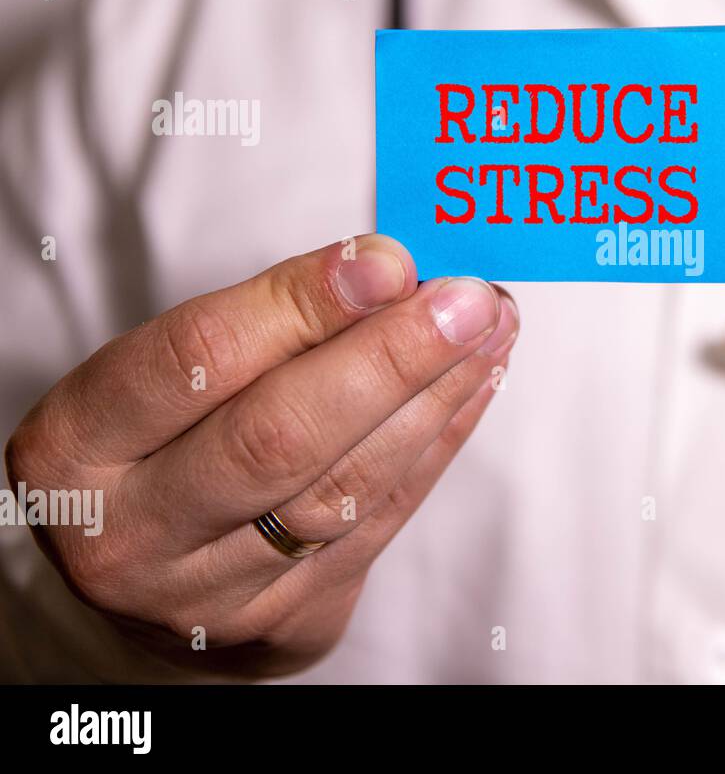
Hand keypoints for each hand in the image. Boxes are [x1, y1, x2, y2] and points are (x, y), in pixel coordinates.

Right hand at [4, 234, 517, 676]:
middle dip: (390, 359)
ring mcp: (211, 595)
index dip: (301, 304)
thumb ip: (263, 322)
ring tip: (489, 330)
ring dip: (435, 398)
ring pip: (344, 489)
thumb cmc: (157, 442)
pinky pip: (381, 524)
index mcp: (76, 449)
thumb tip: (388, 273)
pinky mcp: (287, 623)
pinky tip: (474, 386)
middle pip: (278, 437)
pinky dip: (437, 446)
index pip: (196, 359)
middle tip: (467, 302)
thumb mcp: (163, 374)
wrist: (138, 576)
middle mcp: (132, 535)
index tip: (386, 260)